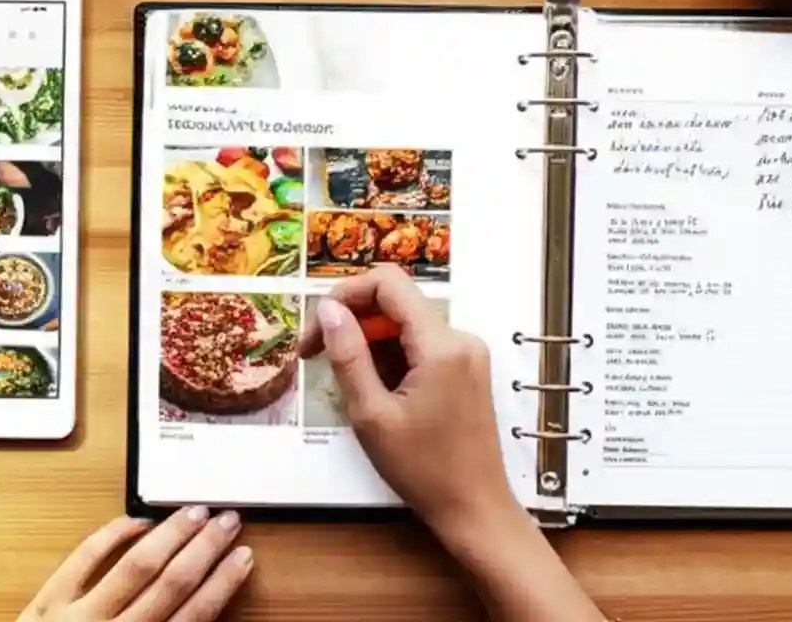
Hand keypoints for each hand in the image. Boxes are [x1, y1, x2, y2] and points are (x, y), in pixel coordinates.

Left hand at [19, 507, 252, 621]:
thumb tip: (202, 608)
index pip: (194, 616)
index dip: (222, 583)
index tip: (243, 557)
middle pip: (171, 584)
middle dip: (205, 549)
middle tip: (228, 521)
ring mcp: (77, 618)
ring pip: (135, 566)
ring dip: (170, 535)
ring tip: (194, 513)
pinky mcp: (45, 605)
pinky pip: (83, 559)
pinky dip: (112, 535)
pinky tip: (138, 521)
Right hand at [300, 266, 519, 534]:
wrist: (474, 508)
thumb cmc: (423, 470)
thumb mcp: (372, 415)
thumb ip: (348, 356)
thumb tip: (328, 309)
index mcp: (441, 345)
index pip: (389, 283)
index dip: (345, 294)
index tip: (317, 328)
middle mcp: (460, 338)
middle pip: (396, 302)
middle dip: (353, 321)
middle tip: (316, 357)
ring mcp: (468, 353)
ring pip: (406, 324)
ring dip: (370, 342)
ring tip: (348, 384)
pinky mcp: (467, 369)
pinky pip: (421, 345)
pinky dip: (392, 357)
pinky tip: (377, 391)